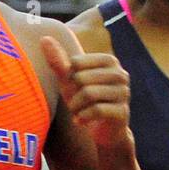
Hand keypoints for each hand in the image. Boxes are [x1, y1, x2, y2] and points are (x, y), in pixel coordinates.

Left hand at [42, 29, 131, 148]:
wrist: (102, 131)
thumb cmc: (84, 100)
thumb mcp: (68, 80)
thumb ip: (58, 60)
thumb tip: (44, 38)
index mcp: (109, 61)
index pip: (76, 63)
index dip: (68, 78)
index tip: (72, 88)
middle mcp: (120, 74)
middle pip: (82, 78)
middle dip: (72, 94)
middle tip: (75, 103)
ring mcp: (124, 93)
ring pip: (89, 94)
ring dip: (76, 107)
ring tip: (77, 111)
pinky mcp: (123, 111)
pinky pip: (96, 110)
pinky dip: (82, 117)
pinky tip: (81, 121)